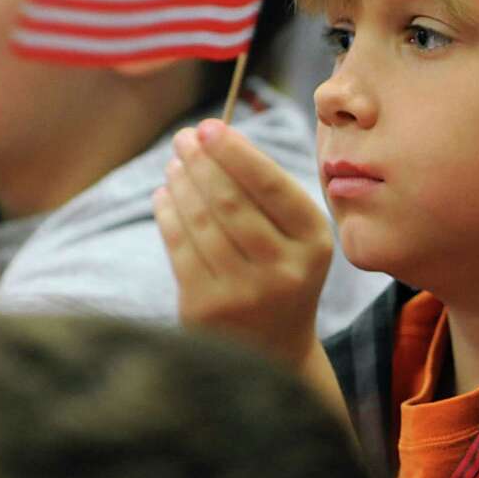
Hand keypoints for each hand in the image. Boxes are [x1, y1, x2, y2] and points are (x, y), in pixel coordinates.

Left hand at [154, 120, 334, 366]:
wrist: (273, 350)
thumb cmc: (282, 273)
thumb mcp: (298, 237)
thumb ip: (269, 192)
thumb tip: (215, 138)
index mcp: (314, 241)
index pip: (270, 185)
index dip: (235, 152)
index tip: (209, 126)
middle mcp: (284, 269)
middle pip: (230, 200)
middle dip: (202, 162)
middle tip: (183, 138)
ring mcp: (244, 292)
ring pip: (201, 222)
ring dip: (181, 183)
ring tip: (173, 164)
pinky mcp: (206, 308)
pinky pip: (179, 247)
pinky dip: (168, 213)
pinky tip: (164, 195)